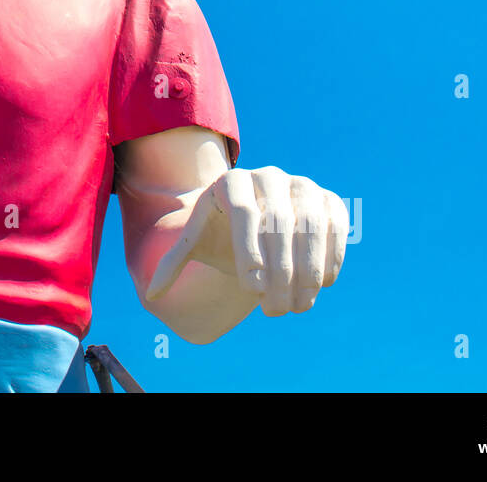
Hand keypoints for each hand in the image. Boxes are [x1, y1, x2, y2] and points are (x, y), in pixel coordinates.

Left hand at [145, 166, 348, 316]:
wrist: (251, 216)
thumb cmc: (219, 232)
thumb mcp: (195, 242)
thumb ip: (174, 263)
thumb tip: (150, 295)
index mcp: (232, 181)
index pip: (243, 212)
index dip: (249, 249)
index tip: (251, 288)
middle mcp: (269, 176)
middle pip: (279, 223)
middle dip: (279, 272)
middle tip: (273, 310)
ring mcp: (302, 185)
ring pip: (312, 226)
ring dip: (308, 271)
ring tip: (297, 306)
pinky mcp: (328, 199)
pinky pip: (336, 225)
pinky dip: (333, 256)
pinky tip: (324, 286)